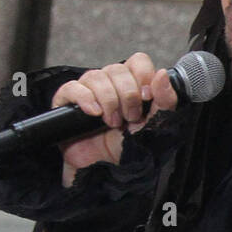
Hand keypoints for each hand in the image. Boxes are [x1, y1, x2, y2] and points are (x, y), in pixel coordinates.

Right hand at [54, 52, 177, 187]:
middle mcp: (110, 83)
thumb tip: (163, 74)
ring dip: (109, 101)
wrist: (108, 170)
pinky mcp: (67, 102)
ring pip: (96, 76)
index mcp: (132, 84)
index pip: (138, 61)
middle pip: (117, 69)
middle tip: (129, 118)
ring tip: (112, 123)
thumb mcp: (155, 125)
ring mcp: (88, 91)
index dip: (142, 76)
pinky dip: (85, 99)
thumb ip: (164, 100)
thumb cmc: (129, 148)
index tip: (146, 97)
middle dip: (127, 96)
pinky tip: (94, 114)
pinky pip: (72, 88)